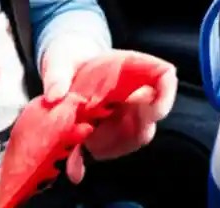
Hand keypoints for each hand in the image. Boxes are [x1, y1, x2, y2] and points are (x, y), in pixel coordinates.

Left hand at [38, 39, 177, 181]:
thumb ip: (57, 75)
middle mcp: (135, 92)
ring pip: (134, 137)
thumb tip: (54, 97)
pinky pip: (113, 149)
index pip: (164, 77)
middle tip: (97, 132)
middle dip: (130, 130)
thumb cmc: (67, 57)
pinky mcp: (110, 132)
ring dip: (111, 145)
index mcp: (131, 66)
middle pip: (151, 117)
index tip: (150, 111)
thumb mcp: (59, 59)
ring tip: (82, 141)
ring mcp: (125, 113)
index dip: (164, 96)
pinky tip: (75, 163)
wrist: (61, 71)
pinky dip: (96, 156)